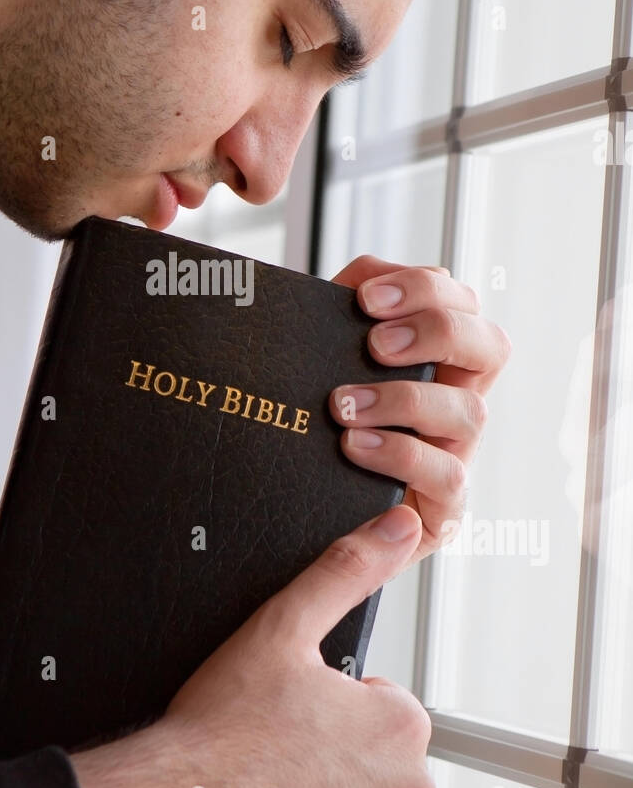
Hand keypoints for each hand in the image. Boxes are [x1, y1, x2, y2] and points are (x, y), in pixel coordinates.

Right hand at [71, 507, 434, 787]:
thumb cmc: (218, 732)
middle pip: (379, 771)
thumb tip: (398, 528)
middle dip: (338, 764)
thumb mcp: (282, 627)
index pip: (386, 712)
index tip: (293, 718)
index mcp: (400, 728)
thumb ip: (347, 570)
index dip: (334, 708)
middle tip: (277, 758)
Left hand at [328, 254, 510, 560]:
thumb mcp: (327, 360)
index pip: (462, 303)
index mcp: (438, 359)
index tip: (365, 299)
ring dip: (405, 399)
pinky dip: (400, 454)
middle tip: (375, 345)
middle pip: (492, 346)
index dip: (425, 290)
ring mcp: (457, 453)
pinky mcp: (443, 507)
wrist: (295, 505)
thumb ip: (345, 310)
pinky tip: (353, 446)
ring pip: (470, 412)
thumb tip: (364, 280)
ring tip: (343, 405)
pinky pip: (449, 476)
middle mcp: (457, 400)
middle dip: (437, 332)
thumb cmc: (317, 424)